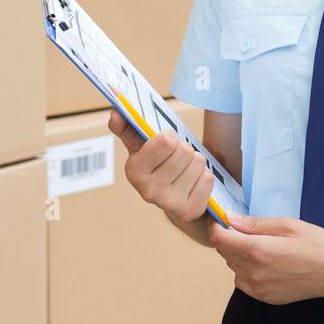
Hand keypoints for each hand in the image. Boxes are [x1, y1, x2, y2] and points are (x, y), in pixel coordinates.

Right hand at [108, 108, 215, 223]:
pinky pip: (207, 179)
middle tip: (177, 157)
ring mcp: (169, 204)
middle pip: (184, 151)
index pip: (166, 141)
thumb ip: (129, 127)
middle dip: (184, 148)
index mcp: (134, 171)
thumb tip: (116, 113)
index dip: (170, 136)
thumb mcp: (141, 145)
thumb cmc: (158, 163)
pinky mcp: (189, 211)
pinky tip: (193, 182)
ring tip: (184, 169)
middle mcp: (148, 191)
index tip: (166, 143)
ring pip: (198, 162)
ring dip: (195, 161)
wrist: (171, 196)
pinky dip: (204, 176)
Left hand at [208, 211, 323, 304]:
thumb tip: (229, 219)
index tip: (220, 218)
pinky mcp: (266, 298)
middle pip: (224, 253)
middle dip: (229, 238)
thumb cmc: (319, 244)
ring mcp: (259, 289)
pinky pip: (243, 281)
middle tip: (245, 227)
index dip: (215, 226)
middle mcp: (253, 273)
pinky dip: (246, 270)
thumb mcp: (288, 225)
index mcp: (258, 251)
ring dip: (238, 254)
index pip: (219, 239)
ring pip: (233, 267)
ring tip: (260, 245)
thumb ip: (255, 224)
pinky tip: (265, 262)